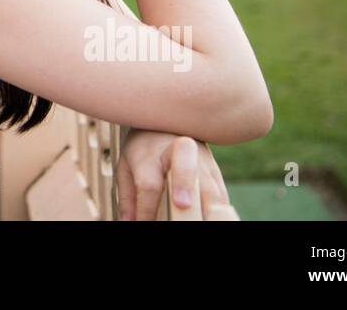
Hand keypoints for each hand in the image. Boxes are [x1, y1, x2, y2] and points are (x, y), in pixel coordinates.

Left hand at [115, 128, 235, 219]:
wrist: (167, 122)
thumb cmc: (142, 148)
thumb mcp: (125, 167)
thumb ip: (127, 197)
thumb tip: (128, 223)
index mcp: (150, 153)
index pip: (149, 184)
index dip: (146, 209)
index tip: (141, 224)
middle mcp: (179, 154)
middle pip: (187, 171)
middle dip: (185, 188)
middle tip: (182, 205)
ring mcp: (202, 162)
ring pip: (211, 188)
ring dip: (207, 209)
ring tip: (198, 220)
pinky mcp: (217, 172)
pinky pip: (221, 197)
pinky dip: (219, 212)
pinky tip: (209, 219)